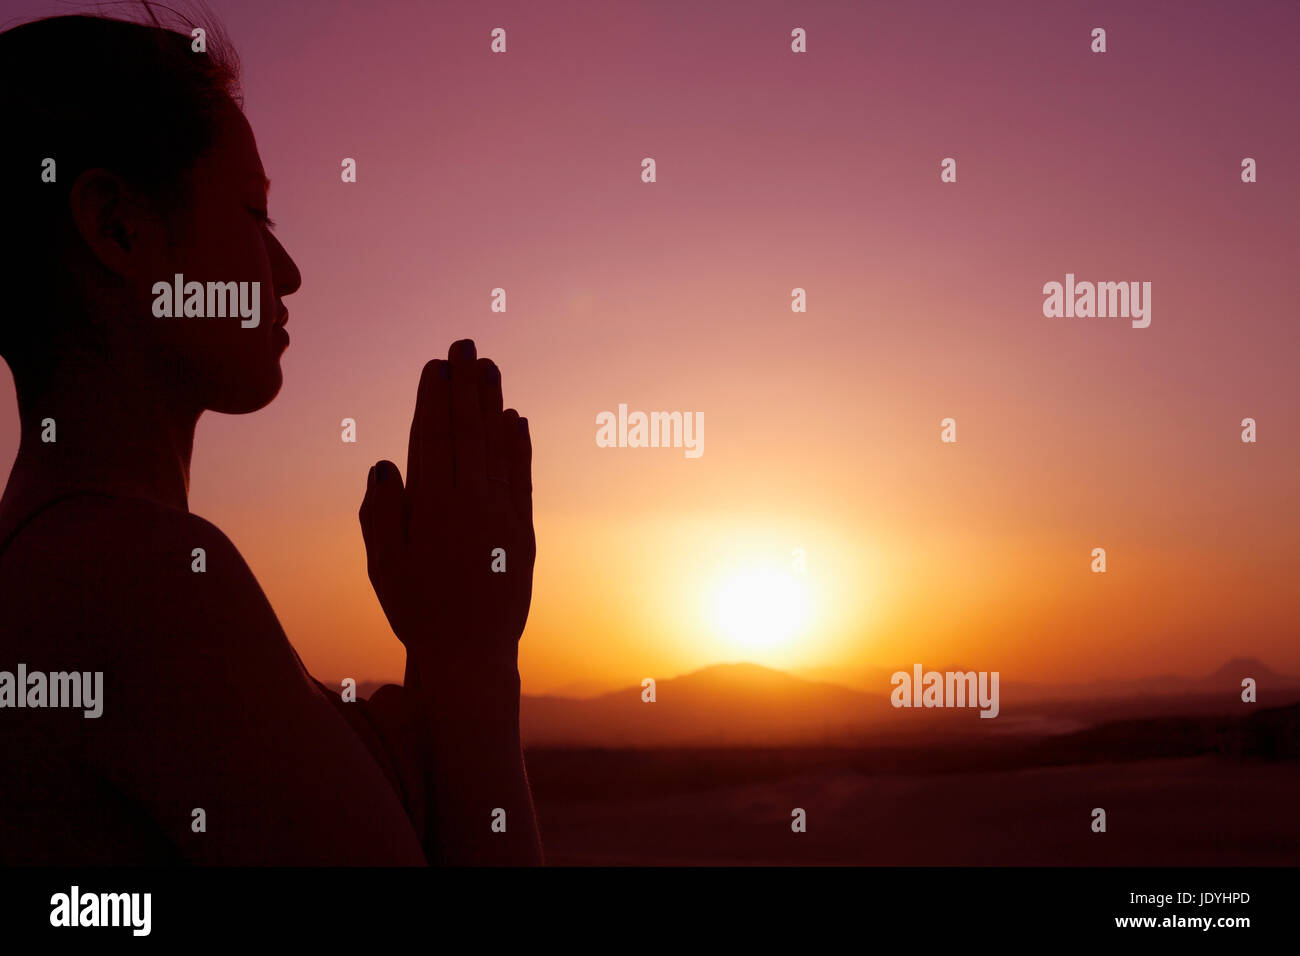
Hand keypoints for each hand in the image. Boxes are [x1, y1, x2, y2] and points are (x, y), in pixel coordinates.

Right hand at [359, 339, 533, 683]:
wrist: (470, 657)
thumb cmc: (416, 612)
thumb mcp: (383, 566)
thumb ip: (381, 513)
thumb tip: (386, 463)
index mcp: (431, 509)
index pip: (432, 438)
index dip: (433, 397)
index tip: (434, 365)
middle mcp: (470, 505)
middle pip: (468, 431)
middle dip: (464, 384)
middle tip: (464, 343)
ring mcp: (502, 516)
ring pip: (497, 447)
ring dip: (493, 403)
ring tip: (488, 367)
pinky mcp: (523, 532)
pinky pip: (521, 478)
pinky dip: (519, 447)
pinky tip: (516, 419)